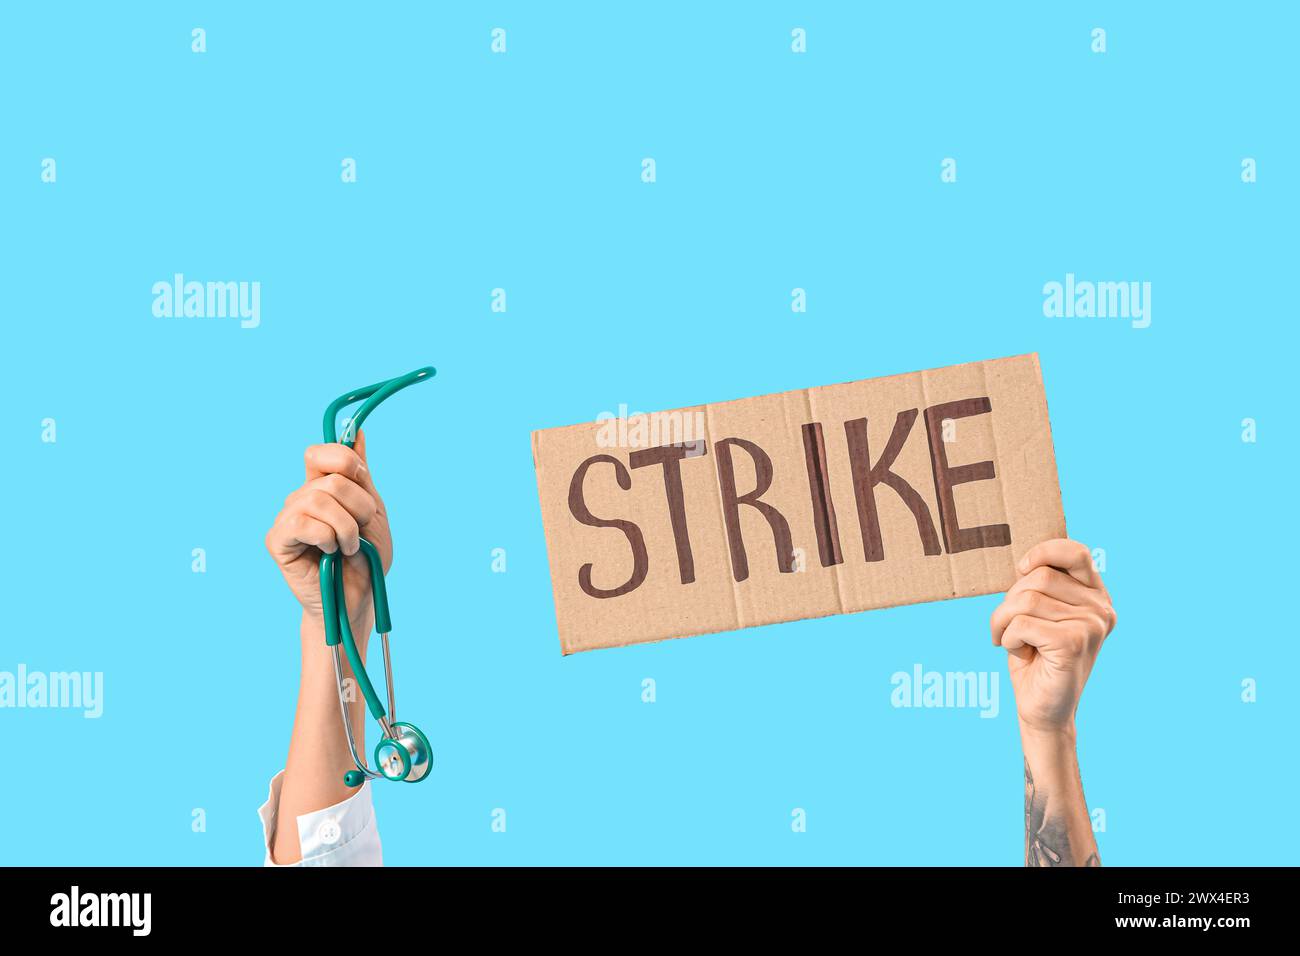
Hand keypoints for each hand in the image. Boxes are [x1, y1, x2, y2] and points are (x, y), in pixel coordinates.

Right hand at [265, 430, 392, 632]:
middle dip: (359, 506)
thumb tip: (358, 431)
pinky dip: (327, 538)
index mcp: (322, 487)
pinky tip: (330, 553)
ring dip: (347, 527)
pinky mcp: (277, 541)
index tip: (363, 483)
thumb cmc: (367, 559)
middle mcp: (300, 498)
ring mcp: (287, 518)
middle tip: (361, 530)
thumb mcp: (373, 511)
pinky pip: (303, 524)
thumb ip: (361, 474)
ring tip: (348, 546)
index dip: (346, 462)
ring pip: (319, 500)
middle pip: (330, 479)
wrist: (359, 598)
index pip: (320, 453)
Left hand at [990, 538, 1115, 733]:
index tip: (1022, 569)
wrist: (1042, 709)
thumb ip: (1041, 585)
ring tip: (1011, 641)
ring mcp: (1091, 626)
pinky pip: (1021, 624)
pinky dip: (1009, 638)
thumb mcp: (1039, 613)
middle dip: (1009, 601)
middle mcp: (1101, 609)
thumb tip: (1026, 562)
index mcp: (1096, 597)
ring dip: (1004, 621)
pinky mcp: (1074, 644)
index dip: (1043, 552)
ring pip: (1025, 600)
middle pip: (1039, 577)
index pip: (1075, 552)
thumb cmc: (1035, 658)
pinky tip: (1019, 653)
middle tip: (1007, 626)